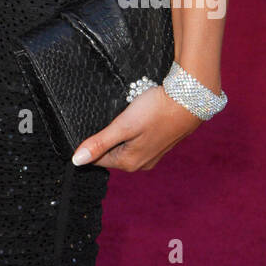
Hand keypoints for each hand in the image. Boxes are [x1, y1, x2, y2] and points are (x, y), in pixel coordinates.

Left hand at [71, 86, 198, 171]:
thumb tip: (76, 161)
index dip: (88, 143)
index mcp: (129, 163)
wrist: (189, 100)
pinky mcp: (158, 144)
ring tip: (118, 117)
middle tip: (102, 118)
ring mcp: (151, 155)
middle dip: (103, 138)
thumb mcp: (123, 125)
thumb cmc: (156, 111)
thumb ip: (100, 142)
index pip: (96, 159)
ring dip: (117, 134)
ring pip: (123, 146)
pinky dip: (130, 131)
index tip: (86, 126)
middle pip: (110, 153)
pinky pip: (135, 141)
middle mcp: (140, 164)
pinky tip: (132, 119)